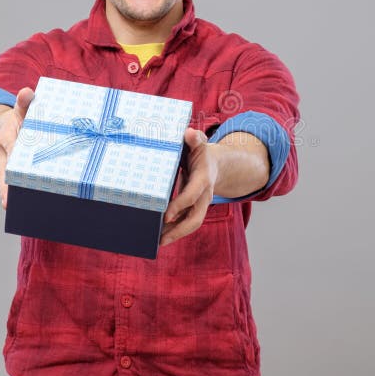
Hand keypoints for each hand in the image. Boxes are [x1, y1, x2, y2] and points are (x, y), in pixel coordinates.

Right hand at [0, 87, 34, 208]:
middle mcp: (6, 155)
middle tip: (10, 204)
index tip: (12, 176)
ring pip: (11, 184)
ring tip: (26, 212)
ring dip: (16, 196)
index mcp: (7, 140)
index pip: (10, 151)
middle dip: (7, 189)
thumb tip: (27, 92)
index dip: (11, 163)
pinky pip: (19, 186)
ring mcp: (11, 166)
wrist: (11, 129)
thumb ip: (25, 102)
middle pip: (6, 175)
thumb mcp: (22, 109)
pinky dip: (24, 196)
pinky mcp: (18, 174)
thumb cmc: (22, 119)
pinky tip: (35, 208)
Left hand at [161, 128, 219, 246]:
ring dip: (175, 234)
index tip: (165, 216)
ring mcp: (200, 203)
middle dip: (179, 230)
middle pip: (195, 218)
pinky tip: (161, 236)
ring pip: (191, 223)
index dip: (180, 205)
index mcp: (203, 178)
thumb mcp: (199, 142)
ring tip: (157, 242)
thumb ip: (194, 138)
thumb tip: (188, 133)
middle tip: (160, 240)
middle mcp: (204, 194)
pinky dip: (175, 230)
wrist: (217, 164)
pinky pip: (186, 221)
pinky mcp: (194, 208)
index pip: (192, 194)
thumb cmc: (202, 152)